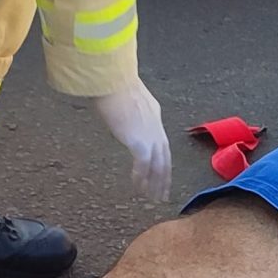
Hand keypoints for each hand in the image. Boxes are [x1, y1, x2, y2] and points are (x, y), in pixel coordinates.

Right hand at [95, 79, 172, 201]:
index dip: (162, 160)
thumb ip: (127, 110)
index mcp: (154, 114)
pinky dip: (141, 177)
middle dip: (164, 178)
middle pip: (165, 158)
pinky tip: (138, 187)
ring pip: (158, 165)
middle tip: (162, 194)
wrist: (112, 80)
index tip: (161, 173)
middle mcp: (156, 127)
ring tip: (153, 197)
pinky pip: (143, 166)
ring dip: (155, 183)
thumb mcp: (124, 98)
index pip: (162, 143)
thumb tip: (119, 116)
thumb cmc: (112, 83)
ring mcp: (150, 135)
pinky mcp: (139, 142)